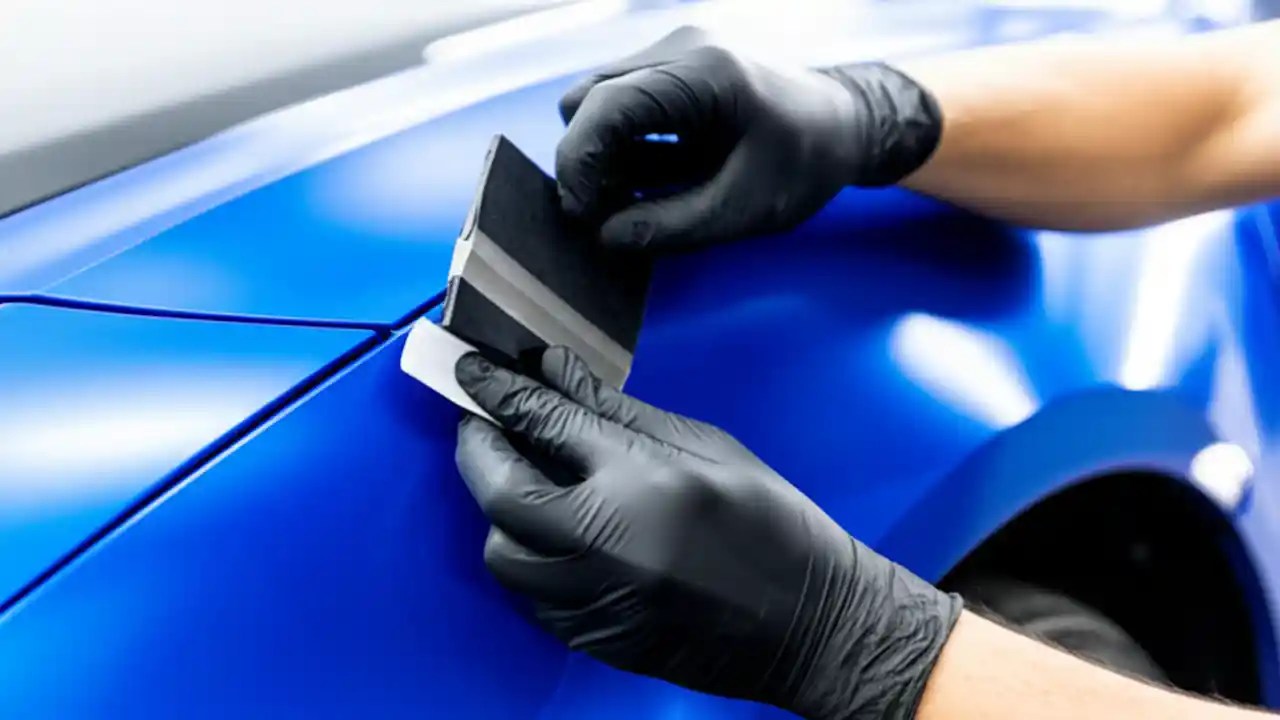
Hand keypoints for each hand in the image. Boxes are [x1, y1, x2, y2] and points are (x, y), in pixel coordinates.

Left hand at [453, 347, 960, 719]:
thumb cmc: (772, 523)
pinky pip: (530, 599)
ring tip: (522, 484)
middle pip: (501, 494)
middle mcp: (607, 546)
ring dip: (498, 513)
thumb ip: (619, 411)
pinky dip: (527, 560)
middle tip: (481, 422)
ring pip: (503, 555)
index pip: (546, 424)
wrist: (812, 625)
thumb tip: (555, 371)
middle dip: (479, 449)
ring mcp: (596, 602)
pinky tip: (550, 537)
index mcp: (643, 483)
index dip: (500, 393)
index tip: (472, 372)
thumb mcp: (705, 445)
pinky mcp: (594, 640)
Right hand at [555, 27, 941, 249]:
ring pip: (599, 99)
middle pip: (590, 98)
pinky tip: (647, 178)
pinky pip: (622, 100)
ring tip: (631, 199)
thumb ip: (671, 227)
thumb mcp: (744, 209)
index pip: (607, 106)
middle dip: (588, 161)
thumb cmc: (807, 164)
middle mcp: (683, 47)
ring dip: (604, 153)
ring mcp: (676, 50)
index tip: (581, 215)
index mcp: (705, 74)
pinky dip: (622, 143)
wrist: (846, 125)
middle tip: (605, 215)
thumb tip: (605, 237)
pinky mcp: (674, 65)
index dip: (581, 163)